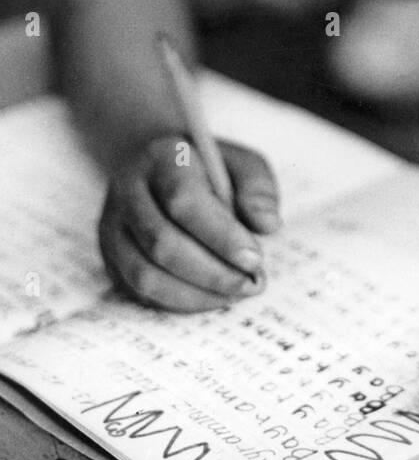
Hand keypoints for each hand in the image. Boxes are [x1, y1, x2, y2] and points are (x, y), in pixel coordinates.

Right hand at [99, 135, 279, 311]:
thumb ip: (258, 188)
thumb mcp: (241, 163)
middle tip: (253, 283)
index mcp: (161, 157)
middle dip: (213, 272)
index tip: (255, 259)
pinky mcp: (110, 256)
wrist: (160, 167)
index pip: (184, 200)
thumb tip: (267, 225)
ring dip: (196, 293)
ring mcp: (112, 226)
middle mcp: (126, 190)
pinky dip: (179, 302)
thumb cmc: (210, 168)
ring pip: (144, 274)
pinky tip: (213, 297)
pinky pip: (139, 291)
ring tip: (237, 293)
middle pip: (162, 242)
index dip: (220, 235)